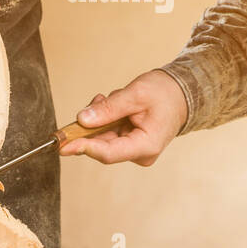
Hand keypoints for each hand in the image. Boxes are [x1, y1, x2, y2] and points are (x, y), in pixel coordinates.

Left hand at [58, 70, 187, 165]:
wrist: (183, 94)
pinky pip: (109, 134)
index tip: (63, 142)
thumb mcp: (135, 94)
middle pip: (102, 145)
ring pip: (103, 138)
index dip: (83, 147)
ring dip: (100, 118)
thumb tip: (82, 120)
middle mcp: (140, 153)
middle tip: (95, 101)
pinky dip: (106, 119)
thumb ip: (109, 108)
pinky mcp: (130, 144)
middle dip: (92, 125)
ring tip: (111, 99)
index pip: (108, 153)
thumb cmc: (165, 93)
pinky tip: (114, 105)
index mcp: (146, 145)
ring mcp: (135, 150)